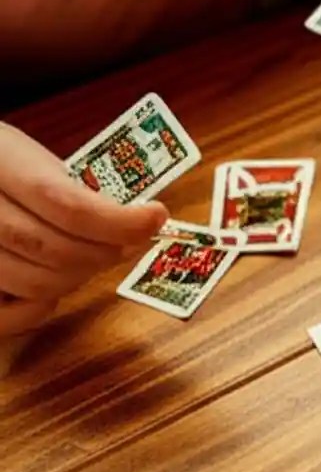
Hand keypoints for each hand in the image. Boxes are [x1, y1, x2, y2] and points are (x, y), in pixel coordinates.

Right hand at [0, 123, 165, 335]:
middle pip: (58, 251)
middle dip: (107, 251)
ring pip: (39, 285)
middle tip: (128, 241)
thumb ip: (72, 185)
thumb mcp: (31, 155)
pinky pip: (8, 316)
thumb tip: (133, 220)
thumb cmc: (2, 165)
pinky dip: (40, 308)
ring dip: (81, 276)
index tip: (155, 217)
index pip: (68, 206)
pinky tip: (55, 285)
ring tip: (91, 256)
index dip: (120, 222)